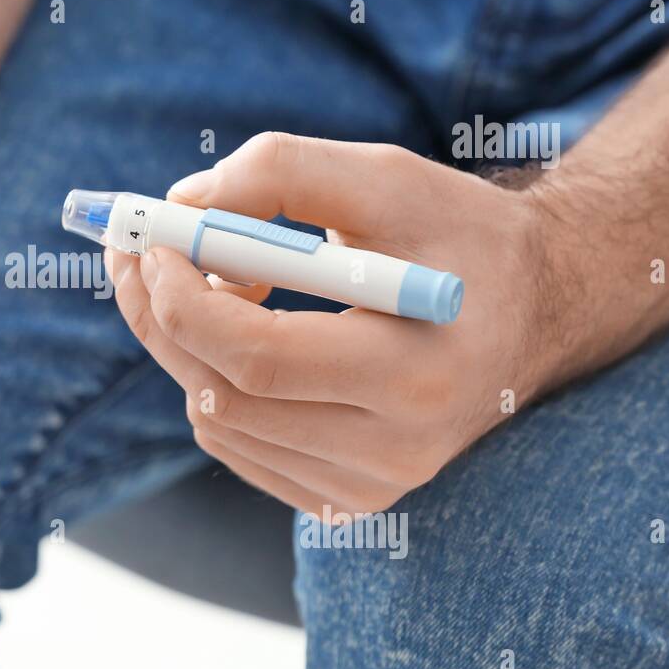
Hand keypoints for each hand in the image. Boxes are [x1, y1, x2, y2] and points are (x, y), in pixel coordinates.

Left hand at [107, 132, 554, 516]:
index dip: (182, 298)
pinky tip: (242, 331)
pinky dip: (212, 381)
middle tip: (134, 251)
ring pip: (217, 423)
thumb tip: (181, 206)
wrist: (534, 313)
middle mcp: (396, 450)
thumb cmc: (458, 236)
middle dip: (159, 315)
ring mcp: (370, 485)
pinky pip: (235, 445)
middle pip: (223, 397)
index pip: (258, 358)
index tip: (152, 238)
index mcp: (416, 372)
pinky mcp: (346, 497)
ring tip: (214, 279)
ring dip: (184, 344)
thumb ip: (282, 172)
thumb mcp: (386, 176)